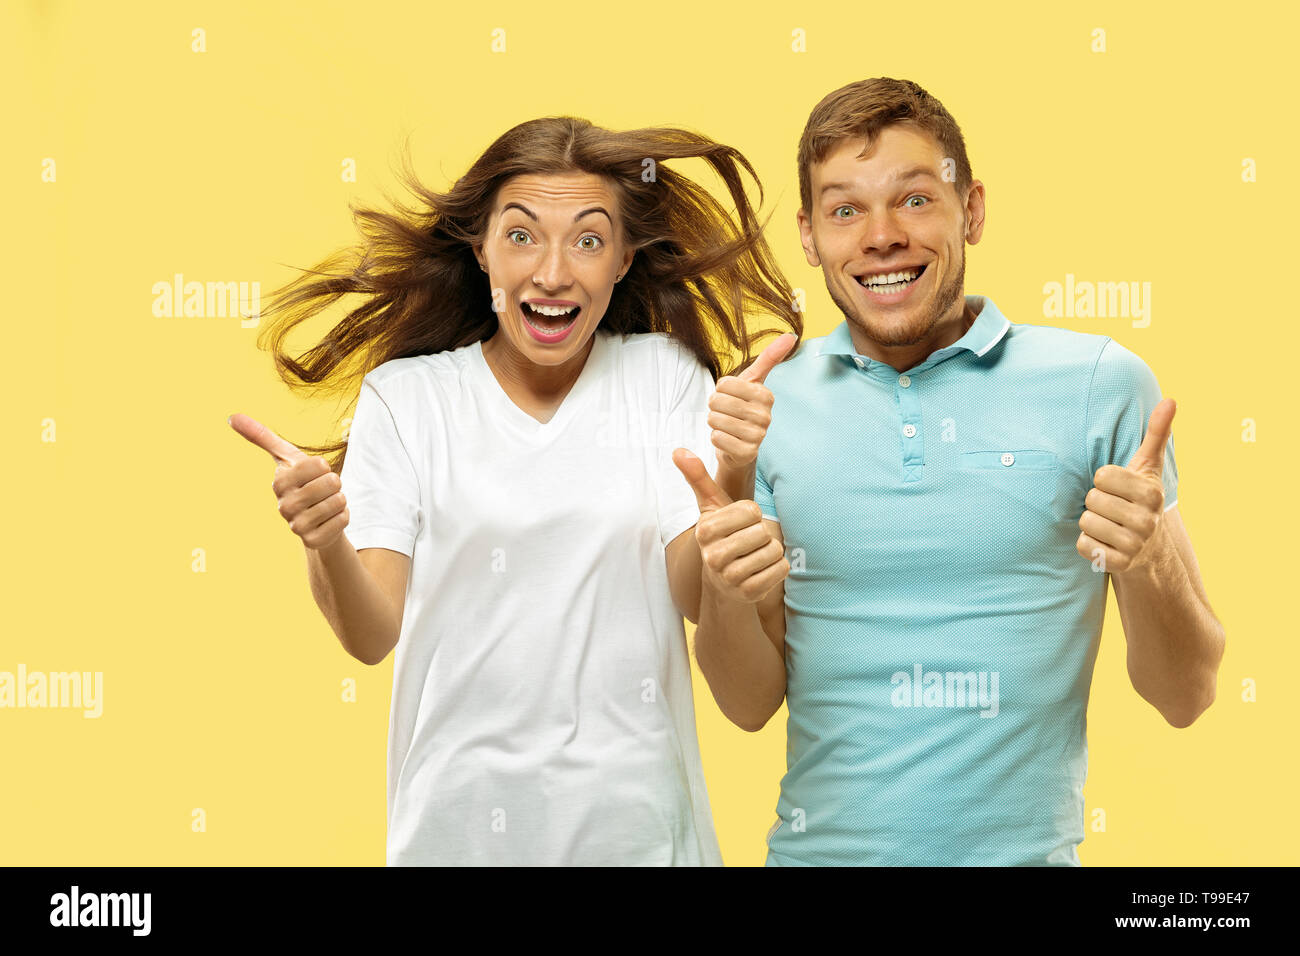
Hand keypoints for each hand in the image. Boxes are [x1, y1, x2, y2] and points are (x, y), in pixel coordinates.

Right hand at [229, 412, 348, 549]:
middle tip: (323, 490)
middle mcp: (284, 506)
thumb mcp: (287, 457)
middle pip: (331, 482)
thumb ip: (262, 436)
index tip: (314, 473)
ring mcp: (297, 526)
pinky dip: (343, 517)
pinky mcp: (313, 541)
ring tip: (327, 503)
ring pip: (338, 501)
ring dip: (340, 500)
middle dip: (335, 483)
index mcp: (279, 483)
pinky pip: (342, 520)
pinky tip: (330, 519)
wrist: (314, 516)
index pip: (318, 464)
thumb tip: (231, 416)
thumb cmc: (302, 481)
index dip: (323, 467)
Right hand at [673, 448, 787, 602]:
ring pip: (774, 550)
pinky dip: (778, 568)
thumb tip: (677, 450)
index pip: (751, 510)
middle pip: (763, 531)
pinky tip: (762, 570)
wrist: (724, 583)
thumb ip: (697, 478)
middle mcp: (714, 555)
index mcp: (706, 530)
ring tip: (754, 555)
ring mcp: (730, 577)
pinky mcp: (748, 593)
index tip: (740, 524)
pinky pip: (781, 569)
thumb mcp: (710, 507)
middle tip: (748, 542)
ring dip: (771, 551)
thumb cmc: (722, 536)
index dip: (752, 515)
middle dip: (762, 534)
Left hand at [708, 333, 795, 471]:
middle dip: (714, 407)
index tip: (730, 396)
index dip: (720, 389)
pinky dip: (716, 438)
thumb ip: (769, 358)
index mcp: (766, 396)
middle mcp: (765, 416)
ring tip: (725, 425)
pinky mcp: (747, 453)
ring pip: (716, 419)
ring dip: (714, 422)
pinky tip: (726, 439)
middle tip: (725, 413)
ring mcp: (758, 436)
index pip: (725, 383)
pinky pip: (717, 438)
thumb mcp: (753, 381)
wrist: (739, 444)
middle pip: (718, 401)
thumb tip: (791, 335)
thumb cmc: (743, 408)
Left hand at [1077, 398, 1175, 573]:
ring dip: (1090, 523)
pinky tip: (1104, 542)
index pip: (1100, 476)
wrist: (1149, 549)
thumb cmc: (1140, 499)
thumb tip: (1170, 399)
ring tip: (1108, 525)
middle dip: (1096, 503)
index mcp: (1150, 492)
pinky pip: (1083, 546)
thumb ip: (1156, 433)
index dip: (1103, 481)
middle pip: (1091, 499)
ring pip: (1085, 522)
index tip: (1117, 489)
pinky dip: (1087, 544)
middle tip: (1112, 509)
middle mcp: (1145, 519)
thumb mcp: (1147, 467)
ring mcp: (1134, 544)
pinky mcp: (1119, 564)